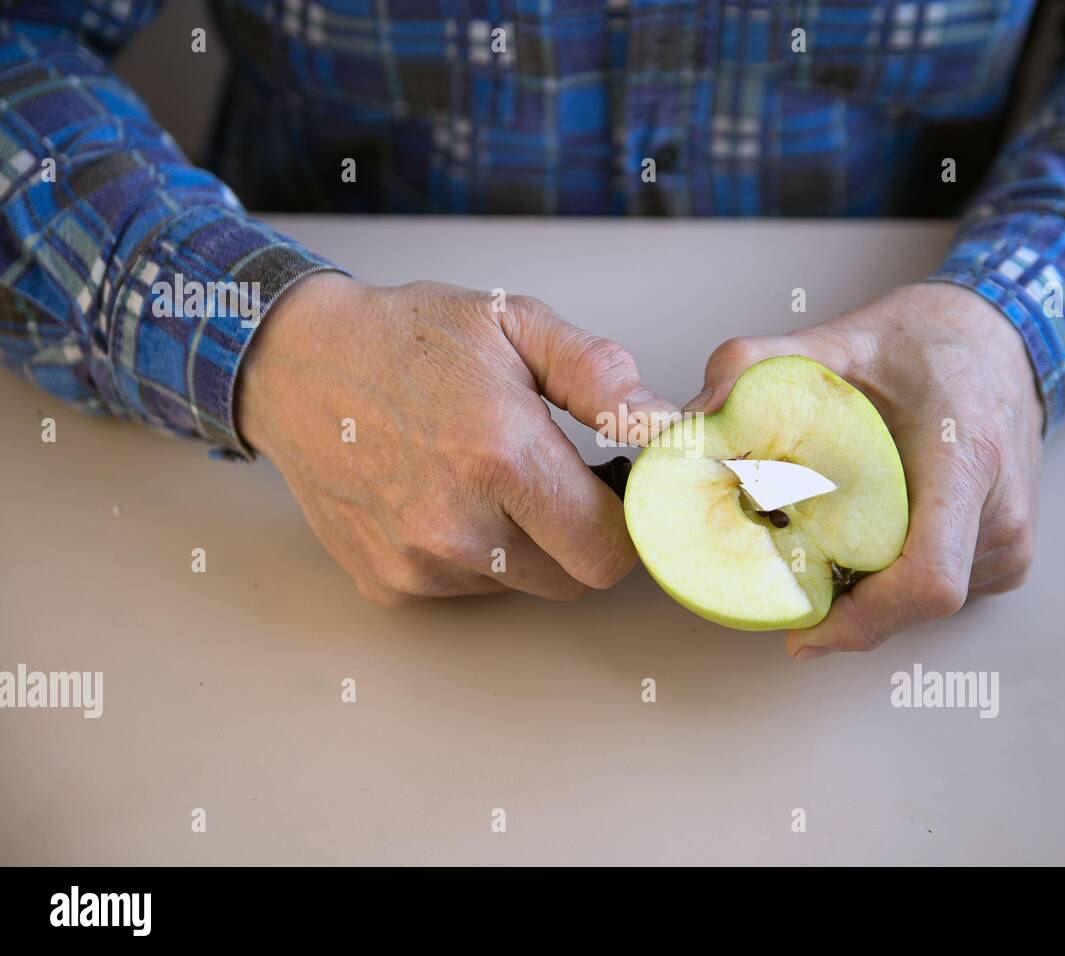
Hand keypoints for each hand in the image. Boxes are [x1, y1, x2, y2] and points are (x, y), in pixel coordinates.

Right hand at [236, 272, 674, 605]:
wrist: (296, 363)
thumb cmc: (410, 338)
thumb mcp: (515, 324)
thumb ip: (600, 377)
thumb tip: (666, 428)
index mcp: (502, 458)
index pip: (609, 551)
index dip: (624, 524)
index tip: (611, 490)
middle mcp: (457, 525)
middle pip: (572, 580)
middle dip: (580, 537)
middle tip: (552, 478)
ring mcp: (417, 563)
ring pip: (521, 585)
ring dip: (524, 546)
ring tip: (485, 478)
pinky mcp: (387, 583)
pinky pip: (466, 589)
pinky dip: (472, 556)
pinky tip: (442, 497)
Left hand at [686, 283, 1044, 656]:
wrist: (1005, 340)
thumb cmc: (926, 341)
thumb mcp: (835, 338)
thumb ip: (755, 367)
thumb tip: (687, 424)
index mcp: (966, 462)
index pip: (928, 581)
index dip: (864, 622)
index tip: (802, 631)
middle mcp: (998, 515)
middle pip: (909, 604)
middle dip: (840, 602)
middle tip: (782, 565)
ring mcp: (1009, 544)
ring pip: (918, 604)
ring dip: (862, 589)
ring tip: (819, 538)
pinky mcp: (1006, 559)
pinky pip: (936, 590)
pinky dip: (887, 576)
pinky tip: (859, 535)